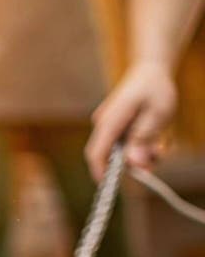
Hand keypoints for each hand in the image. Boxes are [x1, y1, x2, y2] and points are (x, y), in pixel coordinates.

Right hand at [85, 62, 177, 180]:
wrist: (150, 70)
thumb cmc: (156, 88)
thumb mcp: (158, 113)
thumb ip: (144, 139)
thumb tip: (134, 164)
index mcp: (110, 120)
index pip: (96, 153)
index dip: (101, 172)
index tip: (112, 187)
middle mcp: (103, 125)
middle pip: (108, 156)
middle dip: (130, 164)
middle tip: (155, 162)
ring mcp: (106, 127)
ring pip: (118, 153)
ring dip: (139, 156)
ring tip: (161, 147)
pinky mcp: (113, 130)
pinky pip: (122, 146)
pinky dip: (138, 148)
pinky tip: (154, 140)